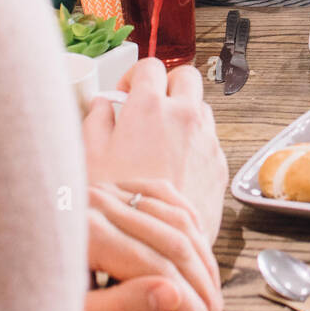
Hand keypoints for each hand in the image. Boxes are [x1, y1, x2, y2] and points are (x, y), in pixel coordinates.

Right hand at [82, 58, 227, 241]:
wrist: (154, 245)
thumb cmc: (117, 205)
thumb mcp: (89, 157)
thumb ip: (95, 121)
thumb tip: (101, 105)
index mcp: (149, 107)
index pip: (150, 66)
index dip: (136, 77)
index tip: (127, 94)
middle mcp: (183, 116)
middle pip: (187, 76)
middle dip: (168, 85)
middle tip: (151, 107)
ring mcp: (206, 138)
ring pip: (202, 107)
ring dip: (184, 113)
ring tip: (162, 139)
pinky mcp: (219, 163)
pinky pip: (210, 139)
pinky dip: (196, 142)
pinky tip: (176, 165)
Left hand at [85, 181, 226, 310]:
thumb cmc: (21, 291)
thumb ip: (120, 305)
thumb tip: (175, 295)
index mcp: (89, 233)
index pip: (160, 270)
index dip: (191, 307)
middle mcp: (101, 202)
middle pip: (175, 242)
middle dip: (204, 287)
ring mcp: (107, 188)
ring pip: (177, 216)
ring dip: (202, 257)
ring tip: (213, 295)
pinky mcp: (111, 184)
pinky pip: (163, 193)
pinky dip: (188, 218)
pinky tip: (199, 246)